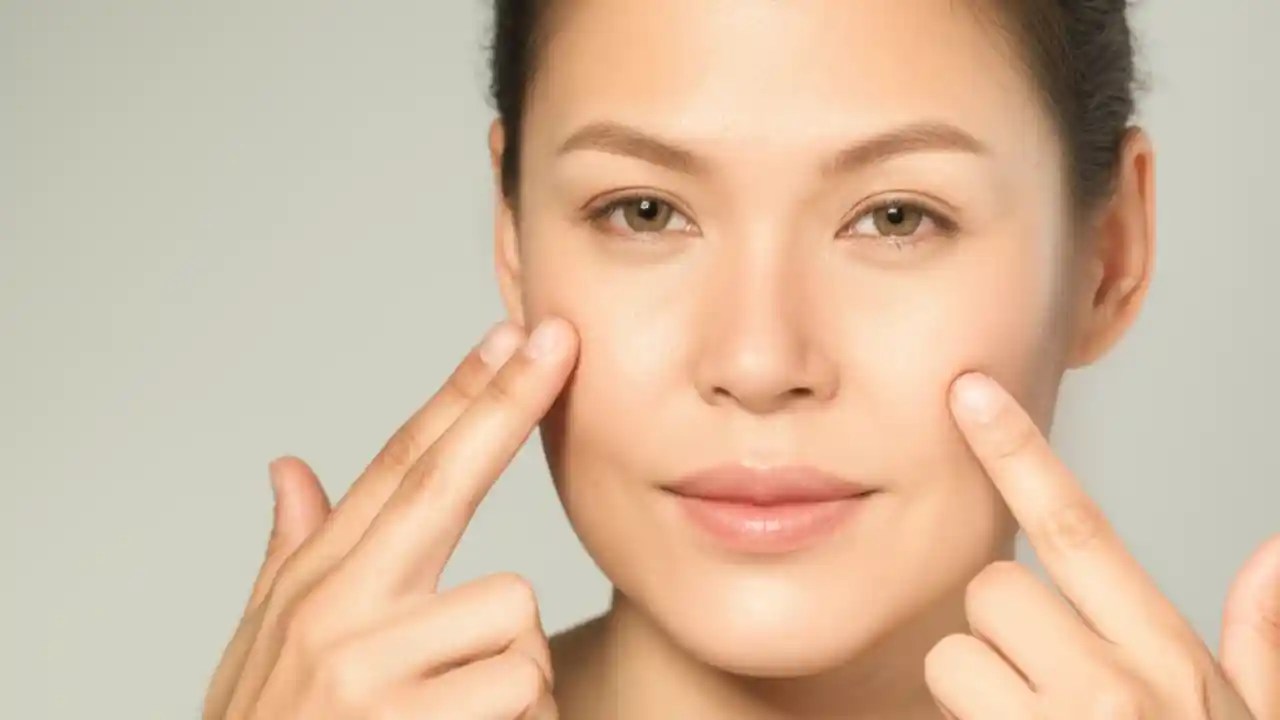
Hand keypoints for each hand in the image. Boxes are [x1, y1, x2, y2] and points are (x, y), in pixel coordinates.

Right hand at [203, 317, 577, 718]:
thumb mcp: (263, 651)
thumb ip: (288, 559)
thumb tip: (288, 469)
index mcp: (314, 586)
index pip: (397, 470)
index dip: (459, 399)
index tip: (511, 339)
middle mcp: (333, 615)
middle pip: (440, 483)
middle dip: (503, 405)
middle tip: (556, 342)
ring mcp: (367, 674)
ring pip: (511, 613)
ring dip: (515, 667)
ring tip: (467, 711)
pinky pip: (520, 689)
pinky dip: (521, 719)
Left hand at [924, 371, 1279, 718]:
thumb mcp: (1251, 718)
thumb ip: (1258, 638)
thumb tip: (1274, 555)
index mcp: (1167, 656)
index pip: (1076, 526)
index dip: (1015, 453)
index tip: (968, 394)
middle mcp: (1108, 687)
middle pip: (995, 585)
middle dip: (1001, 622)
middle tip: (1041, 682)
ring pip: (954, 651)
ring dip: (973, 684)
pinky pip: (939, 706)